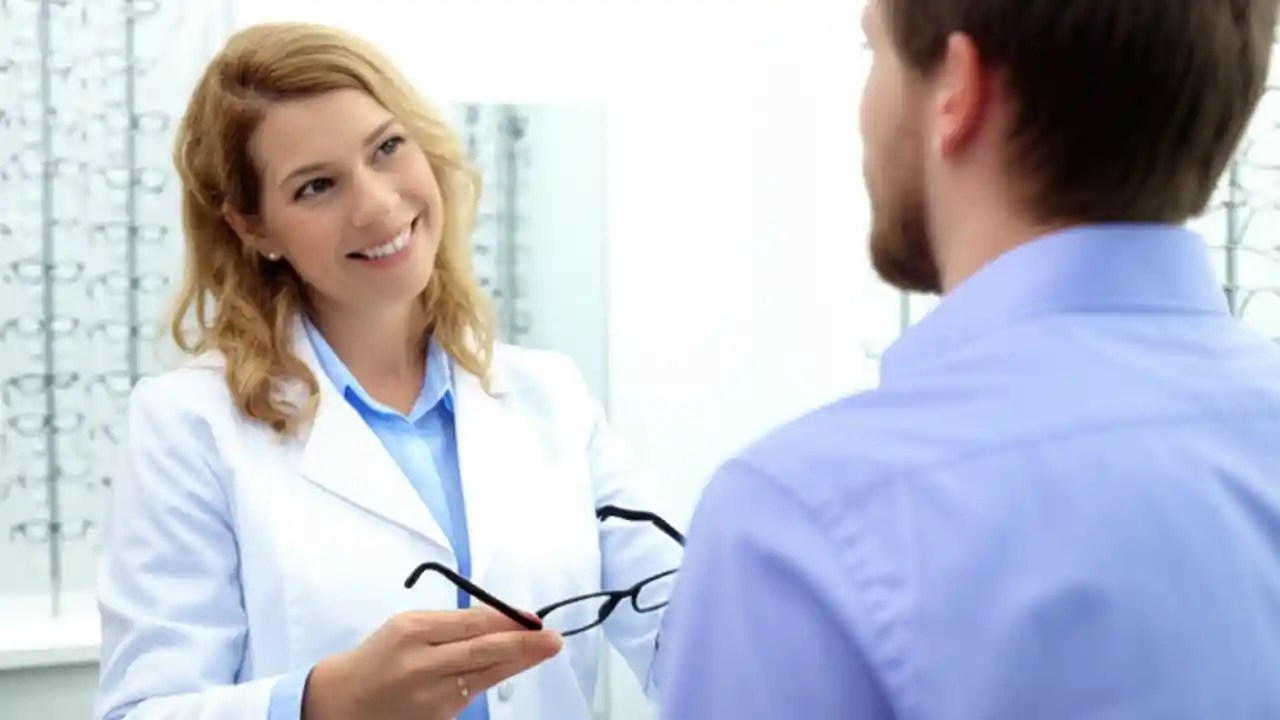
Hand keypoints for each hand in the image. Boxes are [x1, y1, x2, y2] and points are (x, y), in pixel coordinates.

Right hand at [301, 607, 562, 719]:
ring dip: (519, 662)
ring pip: (484, 675)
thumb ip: (451, 625)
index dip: (508, 620)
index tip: (534, 618)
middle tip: (553, 638)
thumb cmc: (383, 655)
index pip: (472, 622)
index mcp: (413, 629)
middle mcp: (422, 662)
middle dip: (523, 644)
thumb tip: (502, 620)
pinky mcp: (436, 717)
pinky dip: (490, 680)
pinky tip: (507, 670)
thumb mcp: (409, 627)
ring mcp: (429, 694)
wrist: (344, 701)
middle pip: (482, 650)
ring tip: (545, 650)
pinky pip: (471, 695)